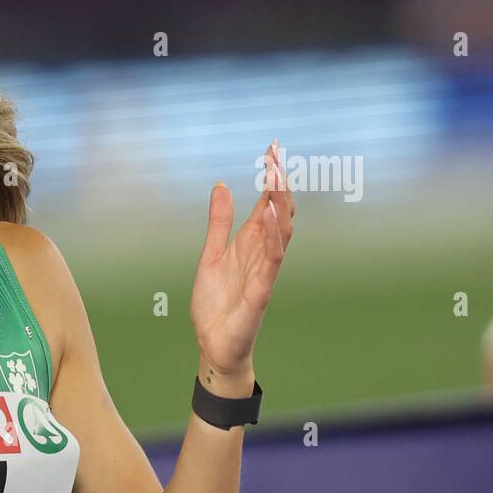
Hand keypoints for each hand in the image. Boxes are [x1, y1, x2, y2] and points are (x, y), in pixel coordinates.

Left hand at [190, 139, 294, 375]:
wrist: (214, 345)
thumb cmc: (217, 303)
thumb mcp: (211, 254)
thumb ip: (218, 222)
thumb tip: (221, 186)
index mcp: (251, 243)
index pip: (267, 203)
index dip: (270, 177)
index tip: (272, 147)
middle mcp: (263, 253)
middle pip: (279, 212)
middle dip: (279, 183)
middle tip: (276, 153)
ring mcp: (265, 271)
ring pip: (281, 233)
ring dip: (281, 205)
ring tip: (277, 177)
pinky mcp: (261, 292)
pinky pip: (272, 262)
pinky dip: (274, 239)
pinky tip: (273, 218)